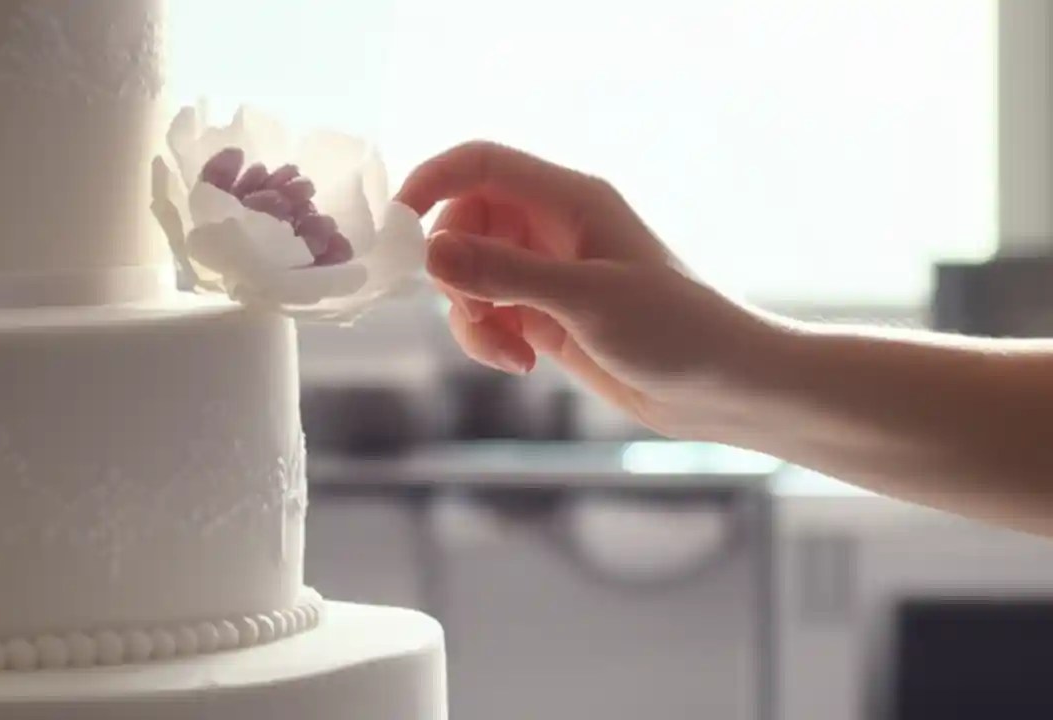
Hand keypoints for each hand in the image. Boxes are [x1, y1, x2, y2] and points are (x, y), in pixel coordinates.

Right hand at [397, 141, 785, 436]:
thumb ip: (505, 273)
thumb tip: (430, 251)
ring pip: (470, 275)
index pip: (480, 164)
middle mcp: (552, 228)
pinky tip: (522, 365)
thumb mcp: (586, 300)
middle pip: (463, 223)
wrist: (723, 388)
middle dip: (453, 272)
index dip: (431, 182)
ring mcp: (547, 272)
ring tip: (507, 352)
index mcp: (569, 199)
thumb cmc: (674, 330)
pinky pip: (489, 312)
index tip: (396, 228)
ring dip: (470, 314)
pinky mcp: (546, 314)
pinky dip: (488, 337)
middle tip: (470, 310)